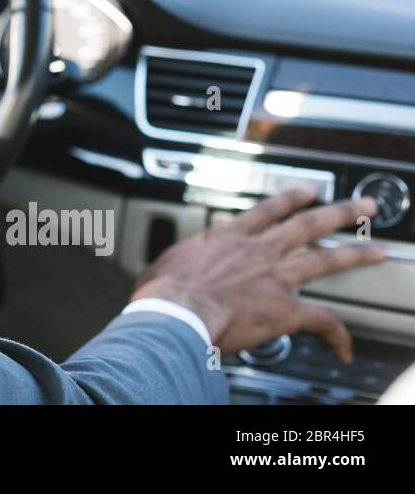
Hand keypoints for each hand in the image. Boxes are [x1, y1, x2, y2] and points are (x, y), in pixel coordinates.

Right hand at [130, 189, 386, 362]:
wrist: (175, 313)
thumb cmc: (161, 294)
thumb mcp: (167, 263)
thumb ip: (182, 259)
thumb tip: (175, 262)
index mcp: (228, 238)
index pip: (267, 211)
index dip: (290, 199)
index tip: (307, 192)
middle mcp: (257, 250)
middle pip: (306, 224)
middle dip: (337, 212)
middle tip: (360, 205)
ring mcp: (275, 277)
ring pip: (325, 260)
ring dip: (356, 254)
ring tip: (378, 250)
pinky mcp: (285, 308)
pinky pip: (322, 321)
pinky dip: (337, 336)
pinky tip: (344, 348)